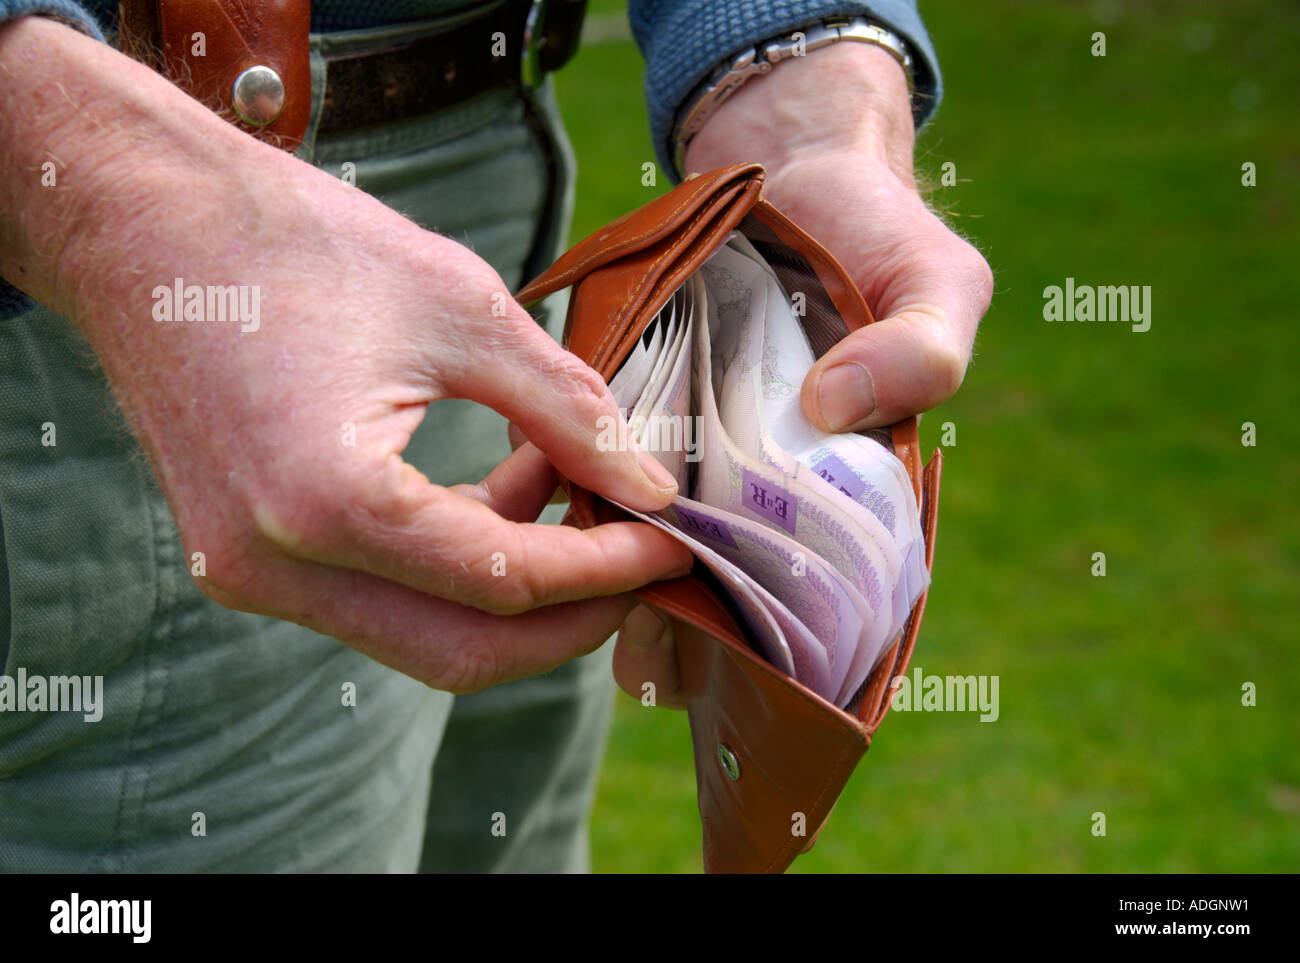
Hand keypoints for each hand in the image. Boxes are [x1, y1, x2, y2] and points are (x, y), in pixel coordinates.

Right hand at [0, 17, 692, 692]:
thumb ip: (565, 408)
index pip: (509, 584)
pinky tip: (509, 482)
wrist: (142, 226)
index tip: (675, 541)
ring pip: (426, 633)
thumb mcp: (460, 309)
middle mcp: (279, 566)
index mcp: (329, 503)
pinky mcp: (252, 558)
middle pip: (466, 652)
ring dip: (518, 583)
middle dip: (574, 615)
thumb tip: (645, 485)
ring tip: (572, 482)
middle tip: (643, 557)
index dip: (611, 569)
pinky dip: (459, 560)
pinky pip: (382, 594)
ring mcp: (254, 575)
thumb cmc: (291, 243)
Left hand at [615, 42, 991, 703]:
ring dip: (607, 551)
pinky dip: (566, 469)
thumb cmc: (874, 232)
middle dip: (670, 607)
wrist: (785, 162)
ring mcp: (693, 447)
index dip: (764, 629)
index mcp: (840, 488)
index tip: (712, 646)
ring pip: (644, 525)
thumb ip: (919, 351)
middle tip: (629, 627)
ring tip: (568, 572)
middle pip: (715, 573)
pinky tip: (537, 480)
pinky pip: (596, 451)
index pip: (809, 590)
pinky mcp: (634, 402)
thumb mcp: (934, 285)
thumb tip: (833, 410)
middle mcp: (761, 483)